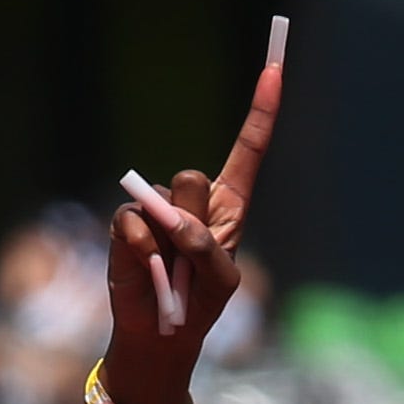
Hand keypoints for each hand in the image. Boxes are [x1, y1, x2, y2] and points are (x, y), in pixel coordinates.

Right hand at [103, 23, 284, 403]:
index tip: (275, 68)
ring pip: (164, 200)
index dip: (261, 111)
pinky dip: (144, 251)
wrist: (161, 335)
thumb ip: (208, 249)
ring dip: (170, 243)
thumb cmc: (199, 306)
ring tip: (171, 275)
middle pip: (193, 178)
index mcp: (228, 206)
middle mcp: (192, 200)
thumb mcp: (220, 283)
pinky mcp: (129, 223)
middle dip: (193, 218)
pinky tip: (149, 271)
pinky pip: (135, 221)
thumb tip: (174, 222)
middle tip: (189, 258)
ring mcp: (157, 208)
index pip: (248, 149)